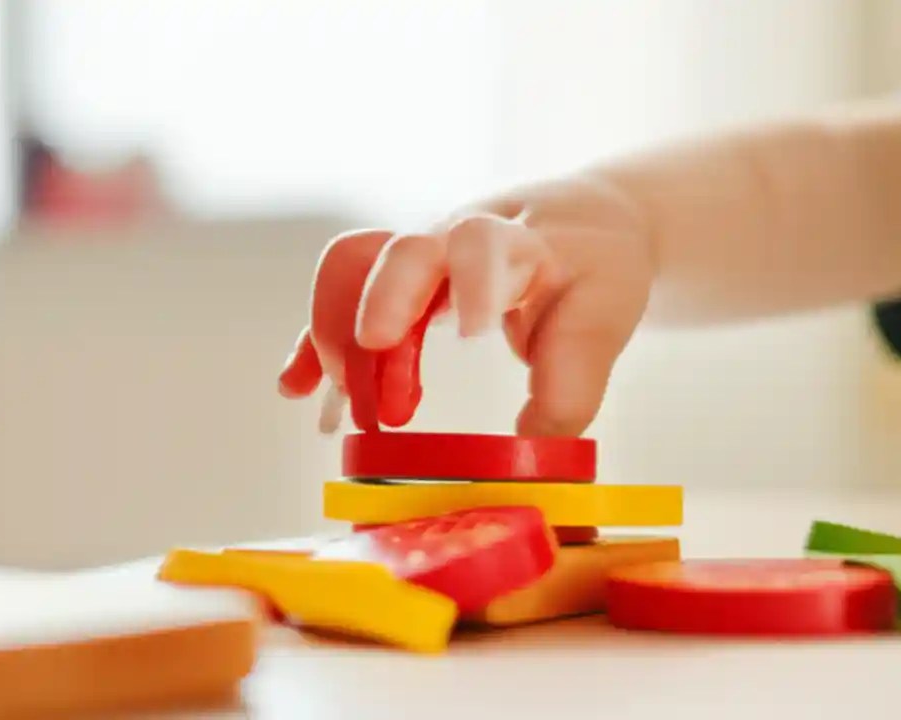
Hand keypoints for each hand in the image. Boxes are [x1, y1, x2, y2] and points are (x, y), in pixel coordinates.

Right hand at [277, 174, 654, 436]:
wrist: (578, 220)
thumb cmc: (593, 263)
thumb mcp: (605, 314)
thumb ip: (572, 381)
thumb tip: (530, 451)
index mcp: (518, 240)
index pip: (485, 242)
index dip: (471, 282)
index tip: (469, 333)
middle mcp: (456, 236)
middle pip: (403, 250)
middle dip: (383, 308)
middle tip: (381, 370)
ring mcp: (417, 255)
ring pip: (356, 273)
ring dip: (343, 342)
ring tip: (358, 413)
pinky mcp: (393, 280)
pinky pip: (339, 303)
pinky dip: (312, 346)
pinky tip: (295, 388)